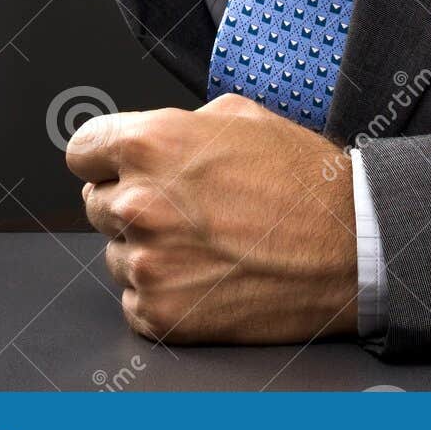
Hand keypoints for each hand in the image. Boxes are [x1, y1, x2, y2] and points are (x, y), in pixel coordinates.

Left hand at [66, 93, 358, 344]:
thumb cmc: (305, 181)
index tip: (119, 166)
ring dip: (148, 248)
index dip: (104, 156)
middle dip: (132, 200)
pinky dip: (163, 290)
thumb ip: (183, 123)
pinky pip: (133, 299)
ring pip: (115, 252)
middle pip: (96, 202)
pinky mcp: (159, 313)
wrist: (349, 247)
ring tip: (206, 241)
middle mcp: (139, 201)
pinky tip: (207, 273)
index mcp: (153, 143)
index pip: (81, 148)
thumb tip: (151, 140)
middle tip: (186, 206)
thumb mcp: (245, 116)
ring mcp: (147, 262)